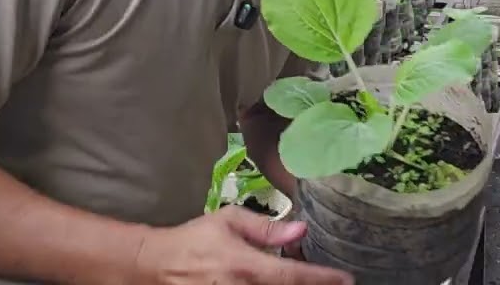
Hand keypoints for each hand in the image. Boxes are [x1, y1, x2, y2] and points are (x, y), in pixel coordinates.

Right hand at [131, 206, 351, 284]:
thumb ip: (265, 227)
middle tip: (335, 283)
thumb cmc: (194, 239)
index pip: (292, 275)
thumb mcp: (228, 221)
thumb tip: (301, 229)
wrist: (153, 264)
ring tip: (310, 282)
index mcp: (245, 266)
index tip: (346, 279)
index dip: (322, 279)